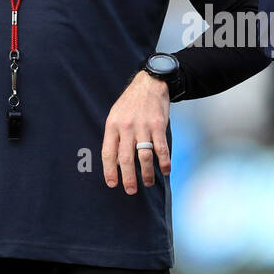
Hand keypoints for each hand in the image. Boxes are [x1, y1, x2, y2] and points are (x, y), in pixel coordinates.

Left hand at [101, 71, 170, 194]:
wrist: (149, 83)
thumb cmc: (131, 102)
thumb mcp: (115, 115)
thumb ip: (114, 135)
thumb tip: (114, 160)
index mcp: (113, 125)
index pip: (108, 153)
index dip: (109, 170)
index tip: (112, 184)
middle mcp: (127, 127)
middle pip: (125, 158)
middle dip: (128, 178)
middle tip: (130, 190)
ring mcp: (143, 126)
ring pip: (144, 156)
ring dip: (147, 173)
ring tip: (148, 183)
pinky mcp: (158, 125)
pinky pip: (160, 148)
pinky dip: (164, 162)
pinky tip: (165, 170)